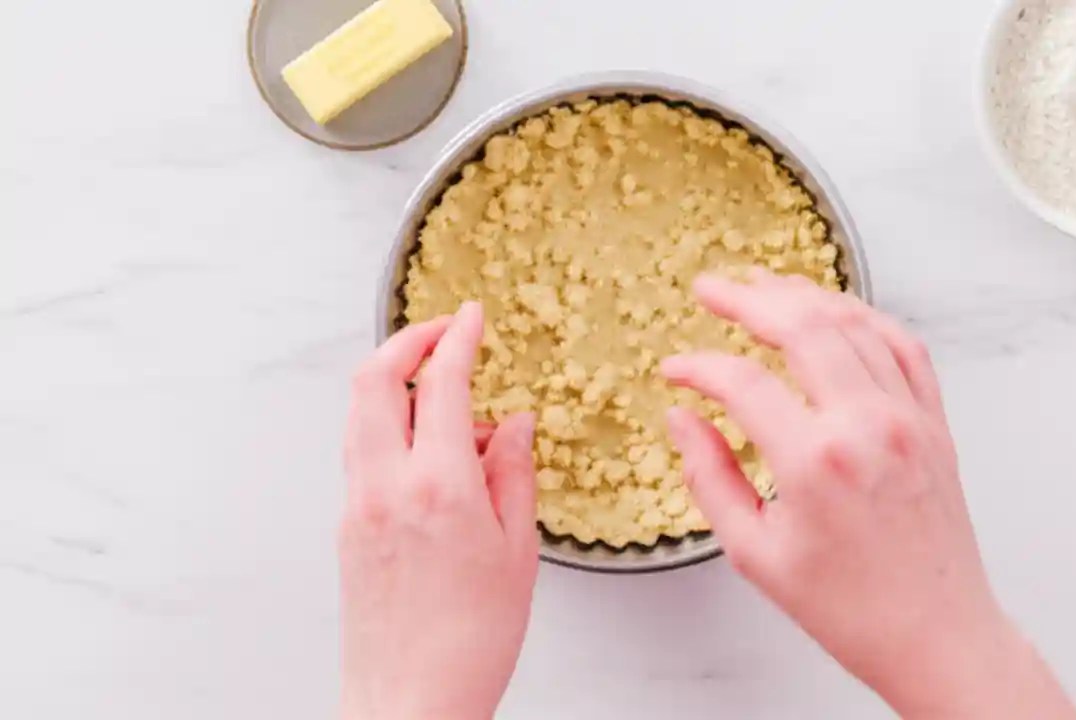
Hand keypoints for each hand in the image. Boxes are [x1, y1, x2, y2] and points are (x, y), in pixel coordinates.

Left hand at [340, 302, 537, 719]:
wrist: (411, 700)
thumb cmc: (471, 640)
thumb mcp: (518, 550)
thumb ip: (514, 473)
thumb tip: (516, 424)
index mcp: (440, 487)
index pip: (443, 383)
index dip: (459, 337)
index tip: (473, 317)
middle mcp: (387, 485)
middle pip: (375, 377)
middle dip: (408, 338)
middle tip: (443, 331)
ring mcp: (358, 503)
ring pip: (359, 409)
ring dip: (393, 378)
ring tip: (439, 386)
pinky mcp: (347, 524)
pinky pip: (360, 447)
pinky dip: (387, 420)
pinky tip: (425, 439)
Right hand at [662, 270, 1075, 718]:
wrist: (935, 634)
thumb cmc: (848, 607)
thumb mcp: (754, 553)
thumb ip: (709, 477)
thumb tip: (682, 420)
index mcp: (816, 463)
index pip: (742, 382)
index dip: (697, 368)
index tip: (674, 370)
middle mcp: (867, 426)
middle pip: (802, 326)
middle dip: (746, 297)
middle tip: (710, 286)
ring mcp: (908, 418)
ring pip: (854, 323)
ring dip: (803, 295)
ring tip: (763, 284)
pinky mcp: (933, 423)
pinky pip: (903, 345)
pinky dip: (865, 317)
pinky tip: (835, 310)